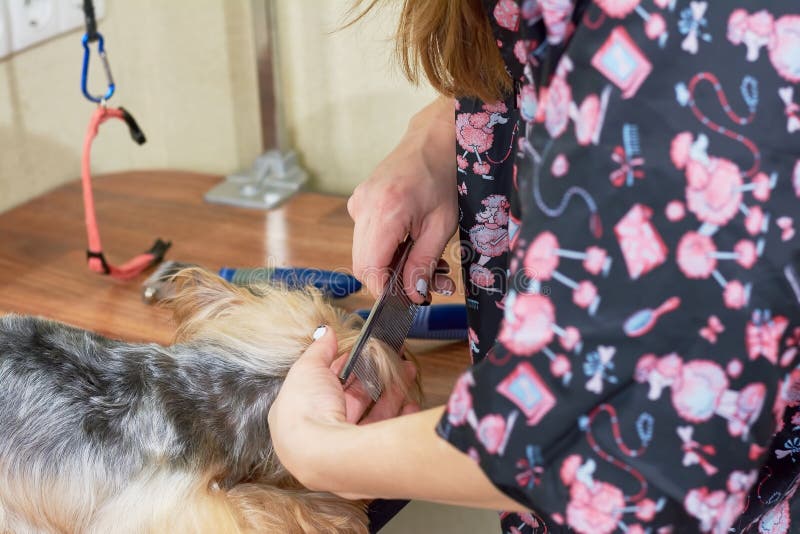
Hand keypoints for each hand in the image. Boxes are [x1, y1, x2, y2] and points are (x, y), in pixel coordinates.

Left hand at [268, 326, 418, 488]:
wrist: (322, 454)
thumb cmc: (306, 411)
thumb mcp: (308, 368)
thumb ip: (319, 349)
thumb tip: (326, 332)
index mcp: (297, 412)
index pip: (323, 384)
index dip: (343, 366)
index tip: (361, 352)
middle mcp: (318, 431)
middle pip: (350, 399)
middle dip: (373, 377)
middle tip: (390, 359)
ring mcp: (342, 446)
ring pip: (371, 414)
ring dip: (391, 392)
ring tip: (407, 371)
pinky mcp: (364, 456)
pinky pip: (384, 433)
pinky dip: (399, 417)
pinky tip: (409, 403)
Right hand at [348, 97, 458, 303]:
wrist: (434, 140)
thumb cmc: (444, 177)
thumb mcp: (442, 226)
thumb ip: (424, 263)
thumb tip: (413, 294)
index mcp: (386, 211)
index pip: (370, 268)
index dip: (385, 291)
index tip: (407, 302)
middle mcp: (364, 207)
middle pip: (363, 265)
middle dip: (391, 283)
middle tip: (424, 288)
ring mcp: (358, 203)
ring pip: (365, 253)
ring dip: (392, 267)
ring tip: (429, 266)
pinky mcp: (360, 202)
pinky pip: (367, 238)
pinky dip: (387, 250)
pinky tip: (412, 247)